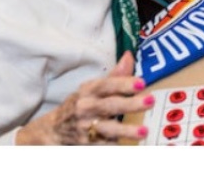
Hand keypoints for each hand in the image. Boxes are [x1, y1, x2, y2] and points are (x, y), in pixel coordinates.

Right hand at [16, 51, 153, 144]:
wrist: (53, 130)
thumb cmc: (79, 105)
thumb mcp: (92, 88)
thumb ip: (114, 76)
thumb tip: (129, 57)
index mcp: (88, 90)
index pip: (106, 85)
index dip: (123, 83)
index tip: (141, 83)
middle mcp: (86, 108)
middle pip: (109, 106)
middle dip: (130, 104)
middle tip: (150, 101)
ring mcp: (85, 127)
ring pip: (107, 129)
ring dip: (125, 131)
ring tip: (143, 132)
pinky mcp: (86, 145)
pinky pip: (103, 145)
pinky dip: (115, 146)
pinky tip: (129, 146)